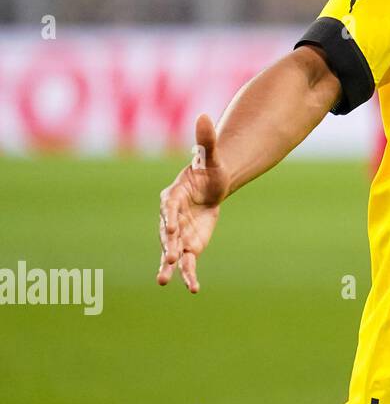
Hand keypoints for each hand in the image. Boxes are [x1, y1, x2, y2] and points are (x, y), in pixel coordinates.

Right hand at [157, 113, 228, 292]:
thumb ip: (206, 139)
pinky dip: (189, 274)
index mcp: (172, 195)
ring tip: (164, 280)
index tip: (172, 226)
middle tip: (169, 259)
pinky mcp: (189, 244)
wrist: (211, 185)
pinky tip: (193, 289)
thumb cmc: (208, 168)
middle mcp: (171, 216)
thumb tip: (204, 115)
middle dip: (168, 245)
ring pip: (172, 251)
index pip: (168, 207)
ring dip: (169, 266)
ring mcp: (179, 232)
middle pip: (167, 232)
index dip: (170, 216)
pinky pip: (188, 261)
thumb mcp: (210, 155)